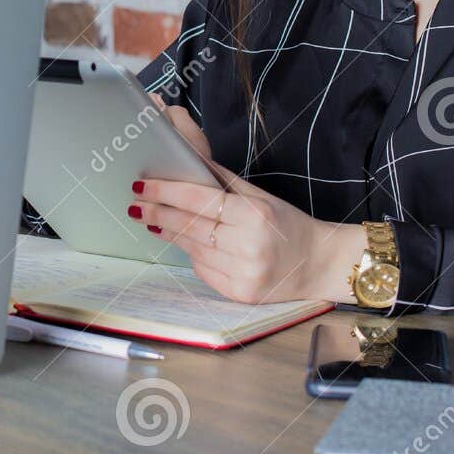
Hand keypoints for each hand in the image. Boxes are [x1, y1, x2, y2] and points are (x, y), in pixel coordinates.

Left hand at [132, 101, 362, 303]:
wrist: (317, 263)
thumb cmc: (286, 224)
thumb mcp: (259, 196)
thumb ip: (222, 180)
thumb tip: (186, 159)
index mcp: (255, 214)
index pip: (198, 200)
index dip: (166, 192)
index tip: (142, 185)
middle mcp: (249, 246)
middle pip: (190, 226)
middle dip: (158, 213)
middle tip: (137, 203)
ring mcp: (244, 273)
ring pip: (193, 250)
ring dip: (170, 233)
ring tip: (154, 220)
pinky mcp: (240, 294)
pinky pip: (204, 271)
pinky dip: (194, 256)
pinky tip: (189, 244)